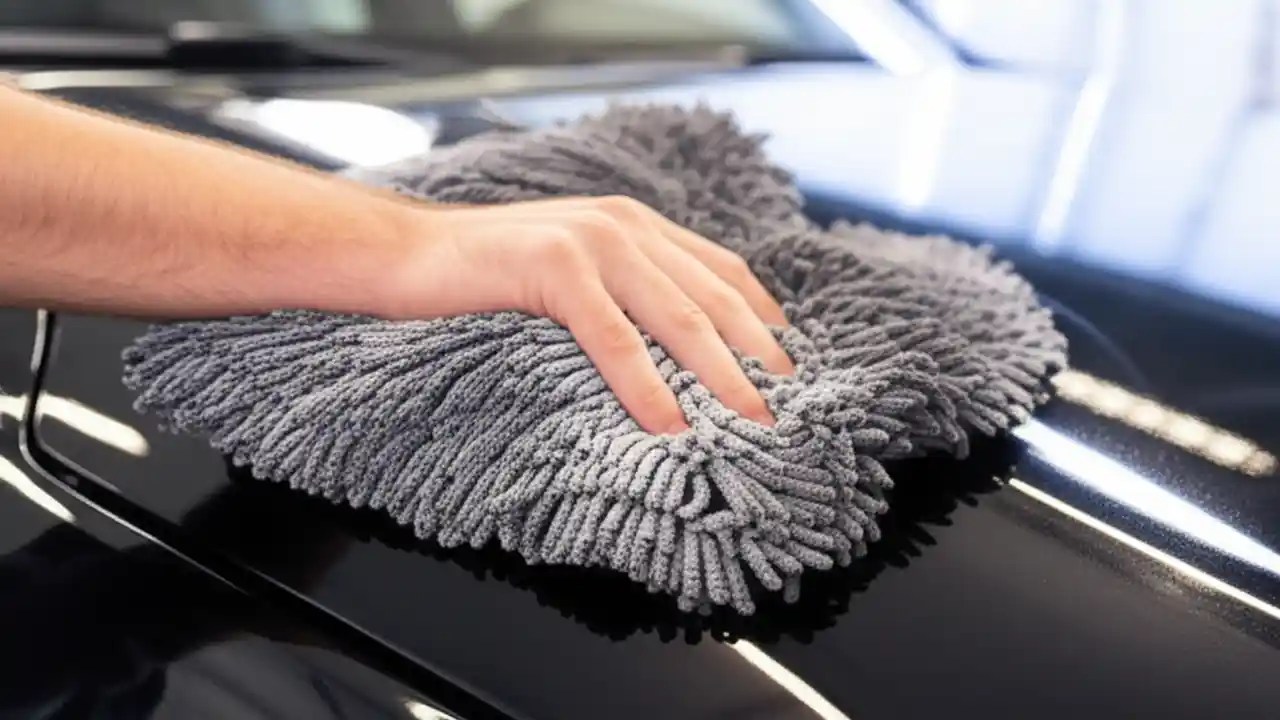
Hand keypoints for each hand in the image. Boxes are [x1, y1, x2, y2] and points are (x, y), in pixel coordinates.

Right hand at [387, 195, 794, 433]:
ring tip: (749, 422)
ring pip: (677, 316)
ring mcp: (591, 240)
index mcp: (634, 222)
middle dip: (756, 357)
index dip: (762, 320)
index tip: (788, 369)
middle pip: (713, 297)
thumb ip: (625, 288)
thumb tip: (675, 349)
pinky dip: (647, 384)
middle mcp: (624, 223)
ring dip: (720, 375)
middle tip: (785, 408)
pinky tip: (670, 423)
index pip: (723, 270)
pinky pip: (614, 335)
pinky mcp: (554, 266)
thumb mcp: (573, 270)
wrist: (404, 253)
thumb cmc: (486, 274)